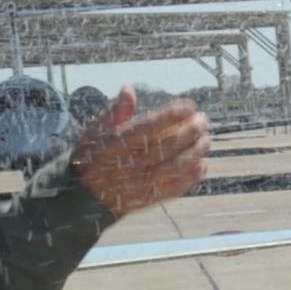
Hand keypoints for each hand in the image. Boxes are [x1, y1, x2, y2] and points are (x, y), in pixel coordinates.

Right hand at [71, 88, 208, 216]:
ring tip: (207, 140)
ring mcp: (138, 185)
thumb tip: (128, 89)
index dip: (170, 116)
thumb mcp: (95, 133)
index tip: (189, 106)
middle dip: (188, 132)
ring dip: (194, 153)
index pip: (146, 128)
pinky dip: (191, 177)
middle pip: (164, 147)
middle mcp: (126, 166)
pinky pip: (173, 189)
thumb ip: (115, 113)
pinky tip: (203, 164)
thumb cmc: (92, 158)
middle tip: (203, 121)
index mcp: (113, 146)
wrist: (84, 197)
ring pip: (173, 168)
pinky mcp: (147, 200)